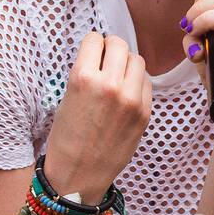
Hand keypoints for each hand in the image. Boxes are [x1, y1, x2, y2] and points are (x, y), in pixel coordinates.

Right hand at [43, 32, 152, 203]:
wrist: (79, 175)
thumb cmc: (67, 138)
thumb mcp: (68, 97)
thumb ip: (88, 72)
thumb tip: (103, 54)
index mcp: (84, 78)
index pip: (95, 39)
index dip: (92, 44)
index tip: (92, 51)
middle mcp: (110, 85)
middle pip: (120, 45)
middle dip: (111, 49)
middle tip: (106, 59)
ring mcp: (131, 99)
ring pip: (137, 60)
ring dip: (127, 63)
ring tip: (117, 75)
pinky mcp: (145, 113)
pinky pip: (146, 83)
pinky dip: (137, 82)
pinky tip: (126, 93)